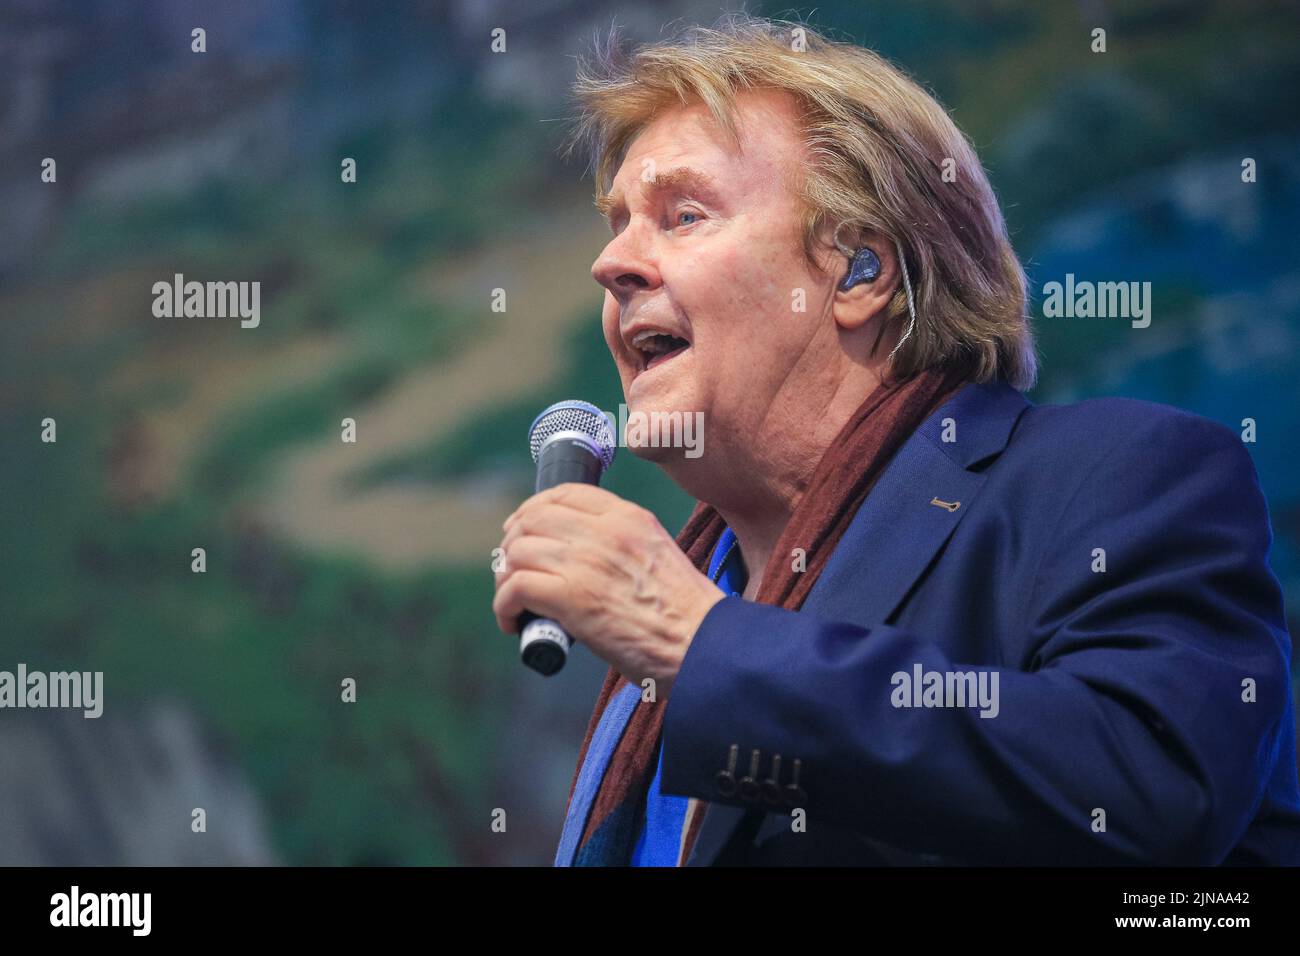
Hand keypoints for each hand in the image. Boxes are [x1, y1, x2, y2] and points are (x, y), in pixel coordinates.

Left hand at [493, 483, 725, 696]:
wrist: (703, 646)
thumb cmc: (687, 616)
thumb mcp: (659, 556)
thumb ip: (624, 547)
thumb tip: (582, 560)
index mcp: (629, 517)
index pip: (566, 493)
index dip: (534, 509)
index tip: (524, 530)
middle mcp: (605, 531)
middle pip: (532, 518)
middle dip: (512, 543)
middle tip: (511, 570)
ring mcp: (586, 562)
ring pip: (517, 551)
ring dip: (505, 578)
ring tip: (514, 603)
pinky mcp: (572, 598)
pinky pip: (515, 588)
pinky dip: (505, 607)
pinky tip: (514, 624)